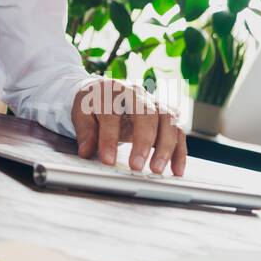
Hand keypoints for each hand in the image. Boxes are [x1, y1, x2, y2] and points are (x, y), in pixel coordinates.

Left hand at [69, 78, 186, 175]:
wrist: (104, 90)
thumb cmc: (94, 104)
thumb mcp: (81, 114)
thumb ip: (85, 132)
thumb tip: (86, 152)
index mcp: (111, 91)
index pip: (111, 114)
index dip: (109, 138)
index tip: (107, 161)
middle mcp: (136, 93)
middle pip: (146, 114)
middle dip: (143, 142)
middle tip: (135, 166)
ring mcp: (154, 103)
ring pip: (168, 120)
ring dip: (165, 147)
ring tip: (156, 170)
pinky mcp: (165, 115)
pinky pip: (178, 131)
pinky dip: (179, 151)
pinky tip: (176, 170)